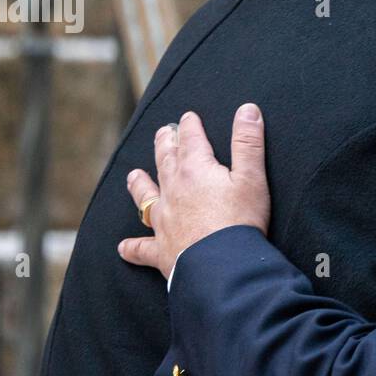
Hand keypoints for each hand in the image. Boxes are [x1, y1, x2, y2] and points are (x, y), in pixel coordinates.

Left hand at [118, 104, 270, 278]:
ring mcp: (163, 221)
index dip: (190, 126)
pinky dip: (132, 248)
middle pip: (165, 161)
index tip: (188, 117)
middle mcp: (173, 191)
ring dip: (140, 185)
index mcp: (195, 170)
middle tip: (163, 133)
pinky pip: (142, 248)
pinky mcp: (161, 250)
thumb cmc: (240, 221)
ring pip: (146, 197)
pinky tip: (123, 248)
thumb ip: (248, 142)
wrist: (221, 266)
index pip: (190, 139)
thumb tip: (247, 109)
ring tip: (133, 175)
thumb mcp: (252, 177)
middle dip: (165, 144)